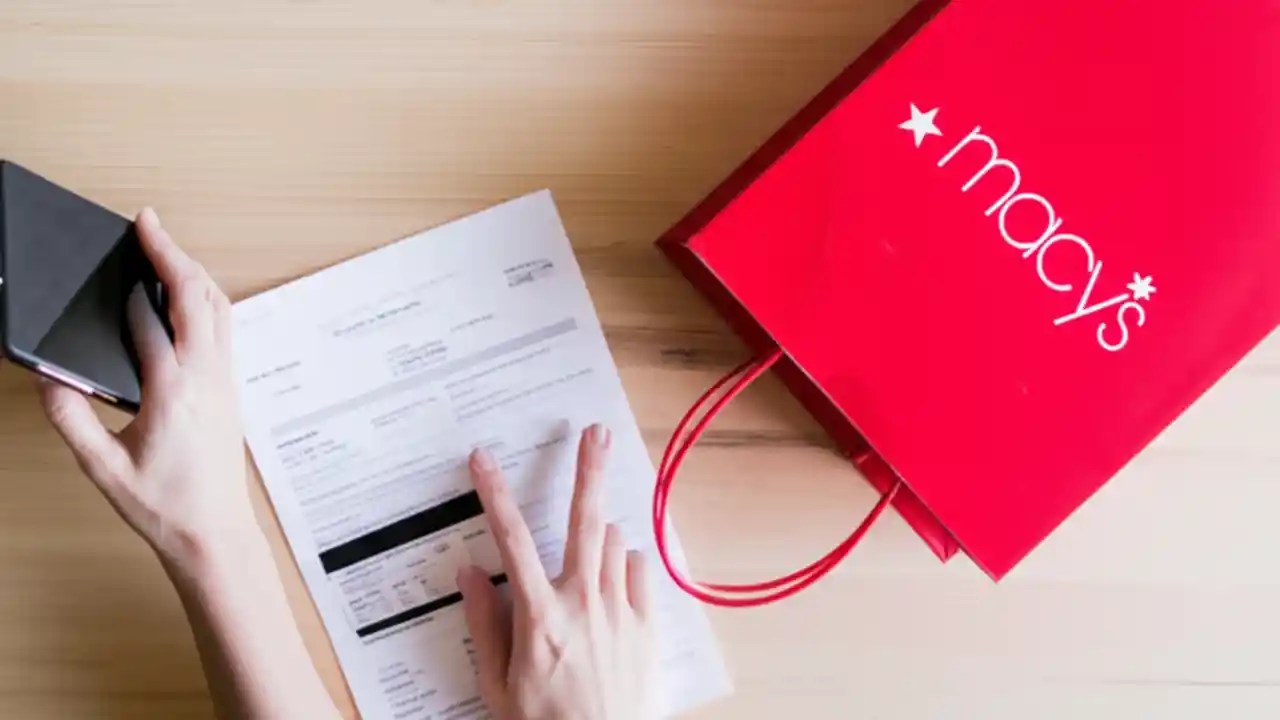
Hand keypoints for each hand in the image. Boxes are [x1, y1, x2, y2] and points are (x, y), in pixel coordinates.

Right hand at [38, 208, 253, 567]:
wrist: (214, 534)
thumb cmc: (163, 507)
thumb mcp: (102, 469)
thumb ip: (71, 422)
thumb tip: (50, 379)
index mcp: (174, 394)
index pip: (150, 324)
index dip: (129, 290)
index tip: (113, 255)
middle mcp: (208, 379)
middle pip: (198, 299)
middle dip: (173, 254)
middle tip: (146, 223)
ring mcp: (225, 381)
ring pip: (219, 309)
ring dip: (194, 272)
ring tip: (165, 246)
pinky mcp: (230, 388)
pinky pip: (223, 328)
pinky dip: (206, 298)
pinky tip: (188, 292)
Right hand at [458, 424, 659, 719]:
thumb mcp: (498, 685)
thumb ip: (486, 624)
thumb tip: (471, 574)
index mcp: (539, 616)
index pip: (510, 539)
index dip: (495, 493)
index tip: (483, 458)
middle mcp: (583, 604)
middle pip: (585, 519)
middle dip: (588, 469)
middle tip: (593, 432)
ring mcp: (621, 612)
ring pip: (614, 542)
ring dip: (598, 533)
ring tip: (587, 545)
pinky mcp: (648, 627)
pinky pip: (638, 573)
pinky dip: (623, 567)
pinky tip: (612, 582)